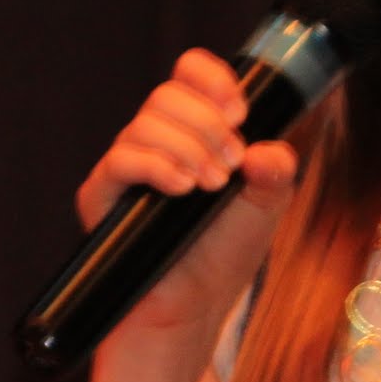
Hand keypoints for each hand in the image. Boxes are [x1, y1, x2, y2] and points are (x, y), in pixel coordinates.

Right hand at [75, 49, 296, 336]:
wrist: (193, 307)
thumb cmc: (224, 253)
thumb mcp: (266, 207)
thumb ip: (276, 173)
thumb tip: (269, 151)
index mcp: (194, 130)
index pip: (189, 75)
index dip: (212, 79)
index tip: (240, 111)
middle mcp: (157, 140)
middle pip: (168, 94)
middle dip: (208, 124)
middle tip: (231, 165)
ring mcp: (127, 166)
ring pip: (145, 124)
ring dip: (187, 147)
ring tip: (211, 185)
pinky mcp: (104, 195)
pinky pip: (120, 160)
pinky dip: (155, 166)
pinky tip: (182, 187)